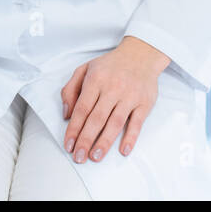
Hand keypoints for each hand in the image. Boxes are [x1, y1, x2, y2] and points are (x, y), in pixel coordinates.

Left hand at [60, 35, 170, 162]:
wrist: (141, 54)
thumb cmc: (109, 65)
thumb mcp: (85, 69)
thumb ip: (70, 89)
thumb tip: (66, 115)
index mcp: (95, 80)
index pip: (82, 108)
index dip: (74, 129)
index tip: (68, 145)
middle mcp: (112, 88)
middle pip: (97, 118)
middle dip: (86, 140)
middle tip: (79, 158)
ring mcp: (129, 96)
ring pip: (115, 122)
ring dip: (105, 142)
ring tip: (95, 157)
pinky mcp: (144, 103)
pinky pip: (137, 122)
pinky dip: (131, 137)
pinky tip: (123, 150)